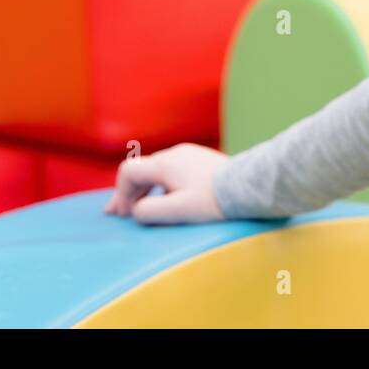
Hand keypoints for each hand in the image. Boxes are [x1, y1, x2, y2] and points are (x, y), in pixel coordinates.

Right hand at [104, 142, 228, 224]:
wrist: (249, 187)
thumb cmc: (213, 200)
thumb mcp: (177, 211)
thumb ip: (149, 211)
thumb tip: (136, 210)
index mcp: (165, 164)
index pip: (128, 172)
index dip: (121, 193)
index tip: (125, 214)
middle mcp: (174, 153)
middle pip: (142, 170)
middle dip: (129, 192)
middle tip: (118, 214)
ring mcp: (189, 154)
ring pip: (157, 170)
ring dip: (145, 189)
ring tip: (138, 206)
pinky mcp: (202, 160)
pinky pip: (173, 171)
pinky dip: (162, 185)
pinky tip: (165, 198)